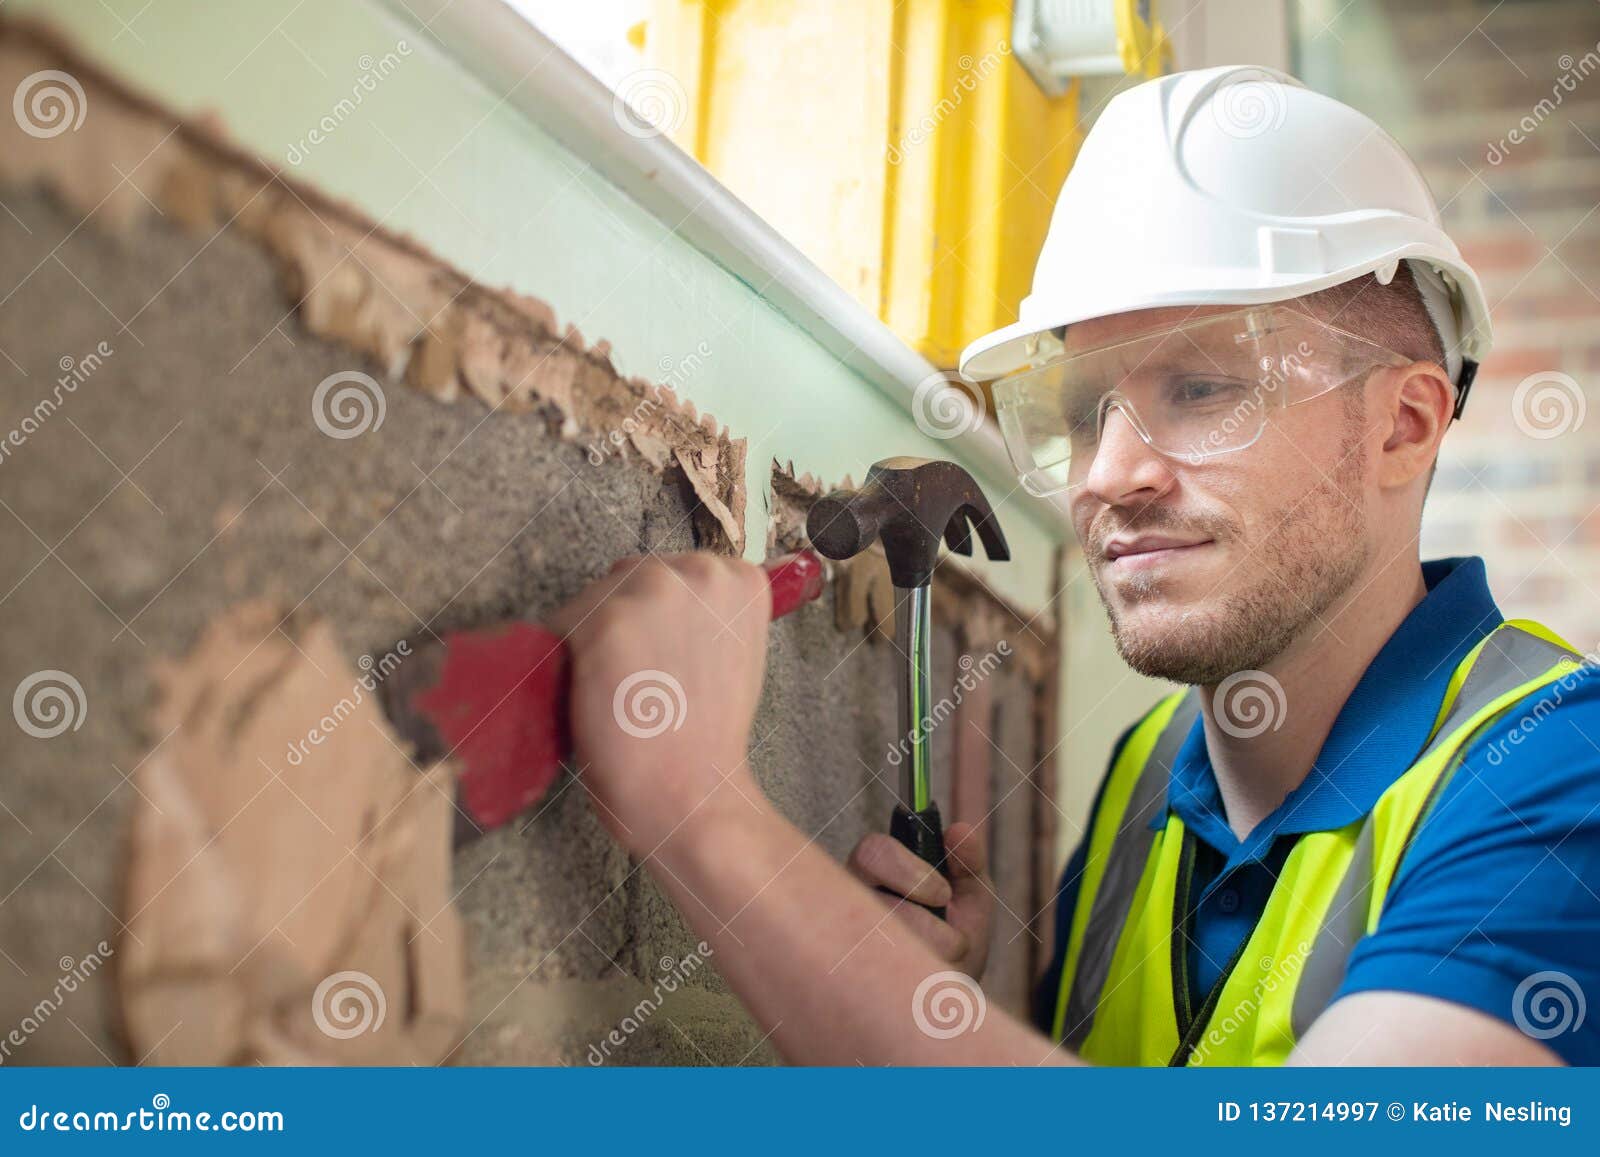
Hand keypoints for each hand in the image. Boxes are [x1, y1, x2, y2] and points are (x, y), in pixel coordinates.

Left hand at [549, 553, 772, 855]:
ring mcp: (653, 592)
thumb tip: (663, 605)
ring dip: (588, 640)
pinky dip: (561, 661)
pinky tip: (588, 696)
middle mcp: (702, 572)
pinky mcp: (606, 622)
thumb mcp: (732, 655)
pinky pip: (560, 626)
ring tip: (612, 692)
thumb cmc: (706, 738)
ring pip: (592, 600)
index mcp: (740, 579)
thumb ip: (707, 618)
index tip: (657, 655)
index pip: (670, 573)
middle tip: (632, 681)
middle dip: (621, 623)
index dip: (655, 618)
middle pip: (628, 578)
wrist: (693, 795)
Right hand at [846, 820, 993, 979]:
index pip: (872, 851)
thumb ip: (969, 862)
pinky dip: (914, 979)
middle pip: (864, 891)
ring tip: (940, 963)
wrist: (947, 1005)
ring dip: (924, 951)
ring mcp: (845, 937)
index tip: (943, 894)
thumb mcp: (972, 897)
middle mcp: (853, 899)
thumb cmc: (956, 939)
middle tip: (945, 933)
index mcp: (880, 871)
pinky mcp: (847, 975)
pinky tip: (923, 984)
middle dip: (914, 912)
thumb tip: (959, 830)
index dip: (907, 869)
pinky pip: (874, 973)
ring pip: (876, 934)